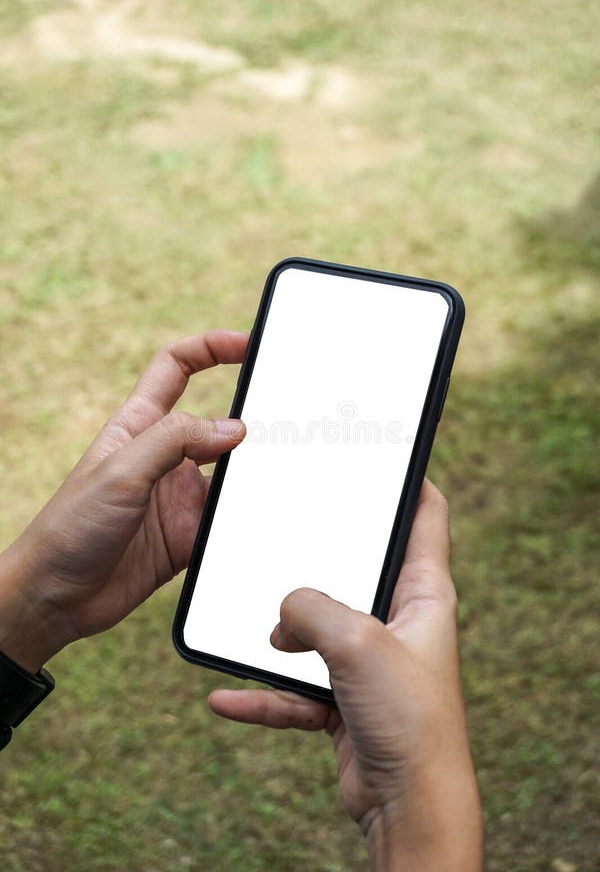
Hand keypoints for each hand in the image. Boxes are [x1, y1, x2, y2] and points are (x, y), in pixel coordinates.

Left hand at [0, 331, 247, 672]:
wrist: (57, 598)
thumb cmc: (70, 527)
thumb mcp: (121, 470)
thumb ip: (175, 440)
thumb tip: (233, 428)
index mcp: (139, 426)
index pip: (177, 368)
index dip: (211, 348)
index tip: (248, 345)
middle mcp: (164, 457)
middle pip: (215, 422)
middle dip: (249, 417)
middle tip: (283, 419)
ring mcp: (178, 497)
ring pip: (231, 474)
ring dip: (251, 474)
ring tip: (274, 474)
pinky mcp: (188, 535)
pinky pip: (229, 521)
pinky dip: (246, 519)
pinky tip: (258, 519)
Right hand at [209, 481, 482, 871]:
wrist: (409, 807)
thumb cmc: (408, 719)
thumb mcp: (356, 643)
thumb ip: (310, 609)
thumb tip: (283, 613)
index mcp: (422, 592)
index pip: (425, 516)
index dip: (408, 480)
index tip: (380, 455)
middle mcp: (398, 620)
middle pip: (356, 567)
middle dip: (319, 555)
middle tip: (287, 524)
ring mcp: (370, 660)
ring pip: (317, 629)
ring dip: (282, 634)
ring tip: (256, 633)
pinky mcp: (345, 700)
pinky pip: (295, 687)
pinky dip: (263, 693)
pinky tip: (226, 699)